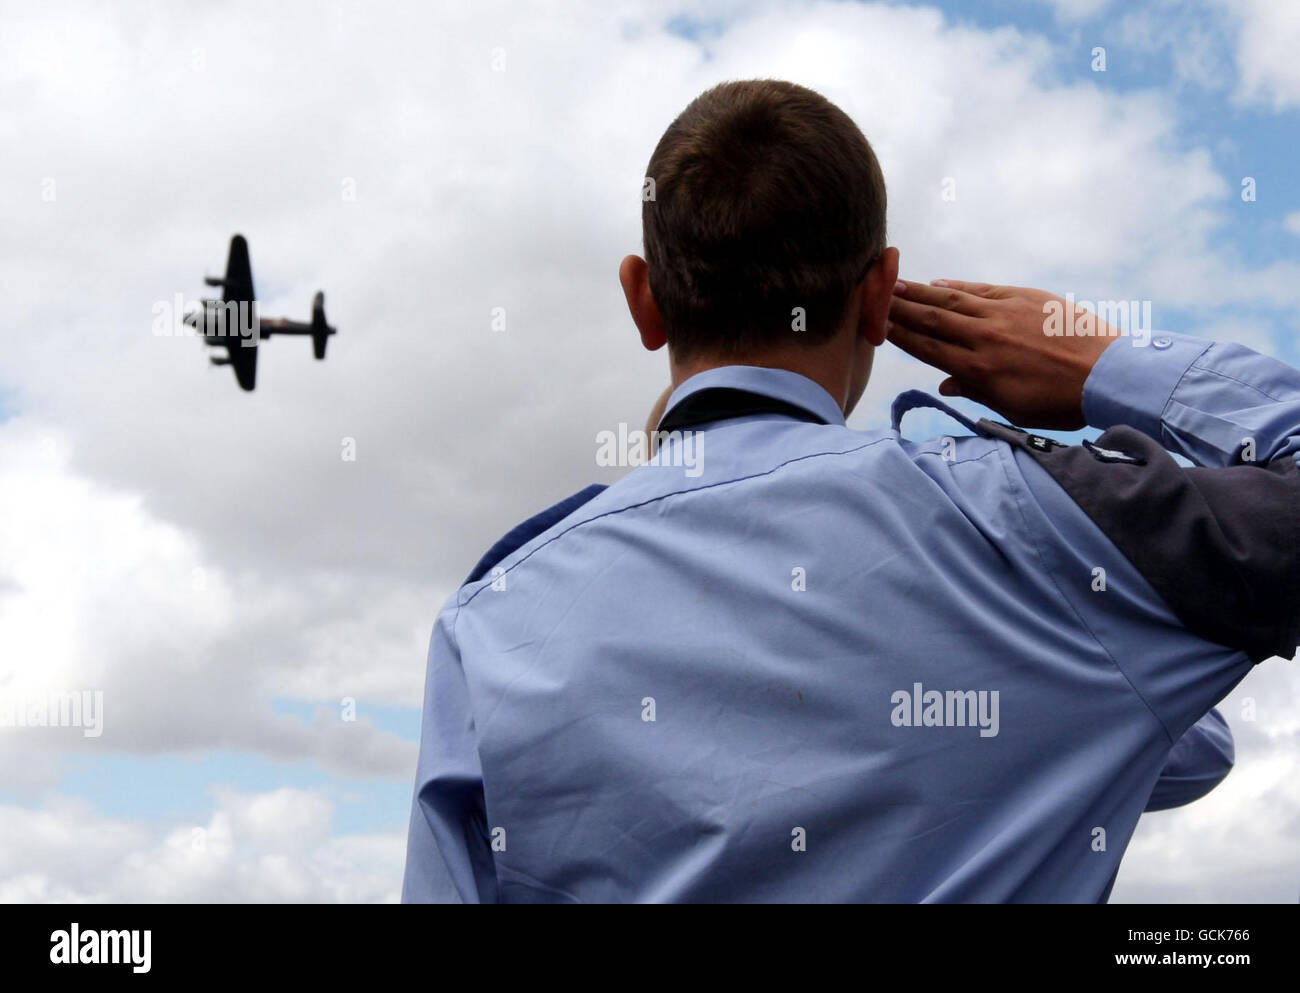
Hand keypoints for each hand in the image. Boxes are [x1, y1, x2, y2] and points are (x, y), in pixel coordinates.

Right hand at [887, 279, 1118, 429]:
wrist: (1107, 375)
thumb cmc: (1060, 402)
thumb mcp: (1014, 410)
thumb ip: (977, 393)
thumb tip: (945, 385)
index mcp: (980, 371)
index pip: (929, 350)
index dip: (901, 338)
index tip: (878, 328)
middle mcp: (985, 338)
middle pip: (932, 320)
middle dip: (900, 309)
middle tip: (873, 298)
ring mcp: (1004, 314)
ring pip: (952, 300)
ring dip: (920, 292)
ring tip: (894, 284)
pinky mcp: (1025, 298)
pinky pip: (982, 289)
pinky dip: (958, 286)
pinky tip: (939, 283)